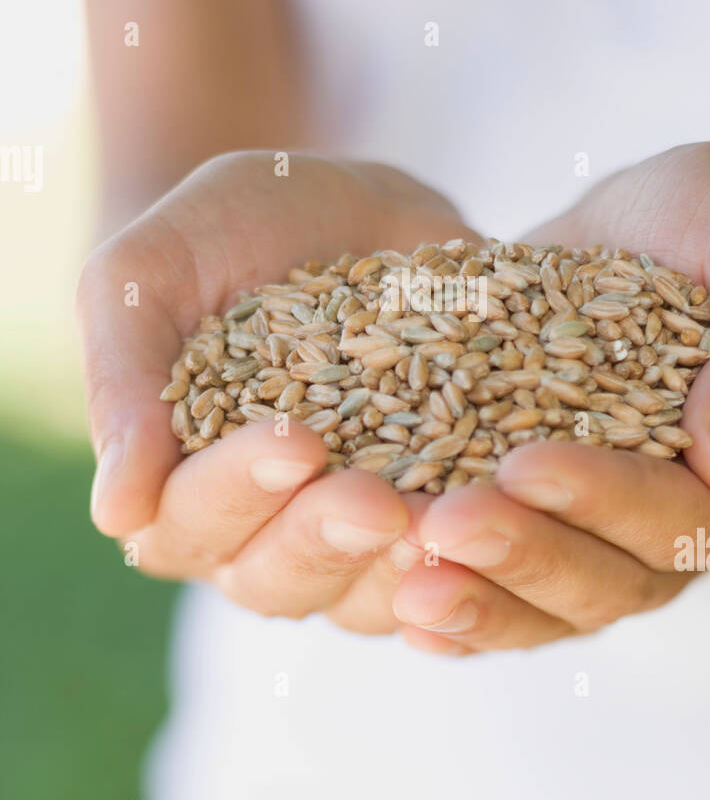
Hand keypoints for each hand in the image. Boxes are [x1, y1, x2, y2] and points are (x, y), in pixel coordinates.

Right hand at [78, 150, 475, 627]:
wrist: (353, 202)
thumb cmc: (230, 228)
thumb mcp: (153, 269)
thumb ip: (123, 376)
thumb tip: (115, 511)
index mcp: (177, 481)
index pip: (185, 525)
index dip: (233, 494)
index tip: (292, 439)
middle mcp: (261, 527)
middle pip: (274, 579)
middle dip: (322, 540)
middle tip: (374, 499)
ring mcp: (352, 532)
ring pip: (363, 597)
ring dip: (399, 568)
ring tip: (443, 521)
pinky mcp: (434, 515)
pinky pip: (452, 568)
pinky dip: (476, 554)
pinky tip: (504, 521)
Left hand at [389, 143, 709, 653]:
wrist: (657, 233)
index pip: (683, 514)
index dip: (605, 499)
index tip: (525, 465)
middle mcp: (684, 531)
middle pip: (608, 580)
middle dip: (522, 553)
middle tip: (443, 525)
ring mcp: (609, 541)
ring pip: (548, 602)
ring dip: (478, 595)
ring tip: (405, 584)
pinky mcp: (546, 528)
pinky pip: (507, 591)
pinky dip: (460, 605)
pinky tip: (400, 607)